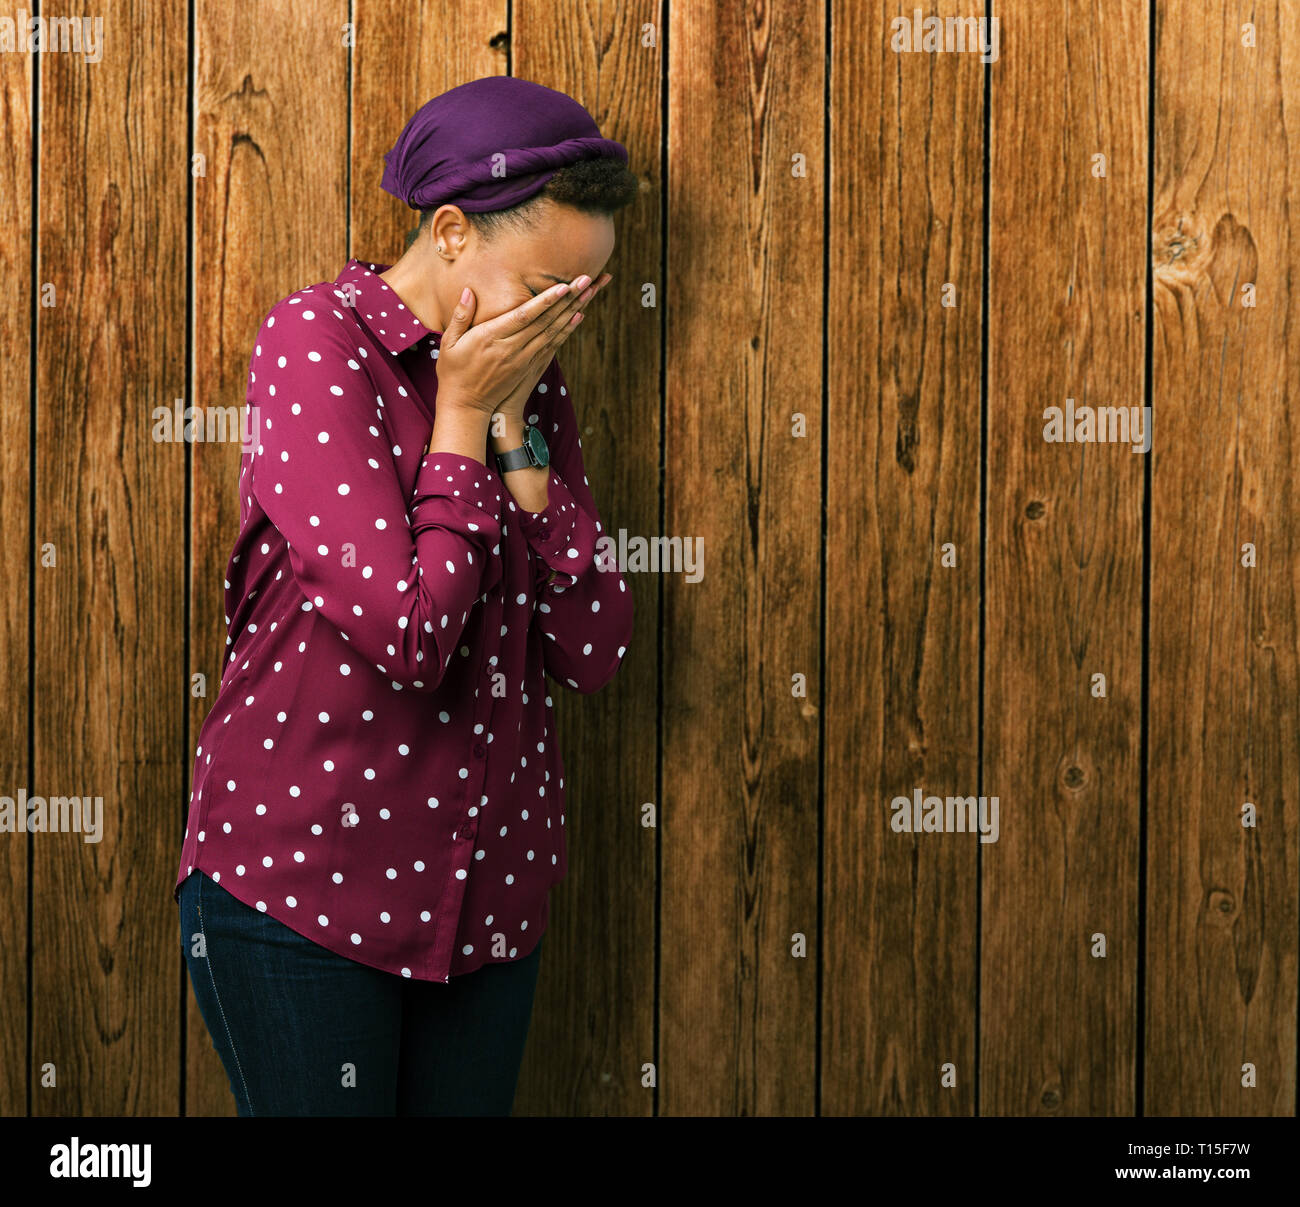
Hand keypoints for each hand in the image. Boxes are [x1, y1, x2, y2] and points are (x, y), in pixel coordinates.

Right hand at [434, 272, 607, 417]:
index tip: (563, 287)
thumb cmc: (454, 372)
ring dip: (572, 311)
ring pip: (552, 331)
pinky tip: (579, 316)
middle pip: (545, 320)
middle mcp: (512, 348)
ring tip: (589, 292)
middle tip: (586, 279)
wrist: (467, 407)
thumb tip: (468, 291)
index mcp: (492, 338)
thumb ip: (460, 316)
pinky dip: (566, 331)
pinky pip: (552, 346)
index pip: (524, 316)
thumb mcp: (449, 343)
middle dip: (567, 299)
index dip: (545, 301)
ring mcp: (523, 359)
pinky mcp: (529, 367)